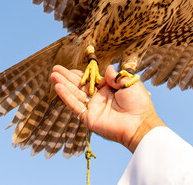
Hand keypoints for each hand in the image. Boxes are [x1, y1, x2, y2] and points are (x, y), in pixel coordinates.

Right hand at [50, 64, 165, 152]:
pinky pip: (75, 106)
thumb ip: (115, 76)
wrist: (139, 123)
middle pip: (79, 85)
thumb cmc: (138, 103)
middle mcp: (98, 98)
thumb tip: (107, 68)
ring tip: (53, 75)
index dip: (80, 74)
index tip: (70, 68)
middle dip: (67, 77)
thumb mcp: (128, 83)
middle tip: (55, 69)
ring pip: (74, 94)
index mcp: (107, 89)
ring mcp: (92, 108)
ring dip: (63, 84)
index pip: (90, 80)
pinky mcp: (88, 118)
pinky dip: (66, 97)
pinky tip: (58, 87)